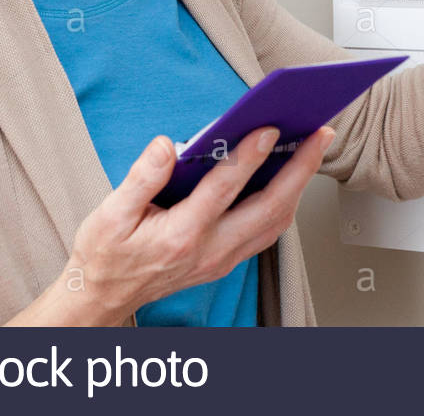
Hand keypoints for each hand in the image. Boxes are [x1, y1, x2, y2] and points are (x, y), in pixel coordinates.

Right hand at [58, 123, 334, 324]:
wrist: (104, 297)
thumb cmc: (106, 253)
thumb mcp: (109, 213)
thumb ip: (141, 177)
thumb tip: (167, 145)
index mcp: (181, 234)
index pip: (223, 189)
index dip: (248, 156)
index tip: (268, 127)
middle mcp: (210, 250)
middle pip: (269, 207)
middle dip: (301, 168)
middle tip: (319, 133)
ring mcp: (222, 259)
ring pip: (276, 222)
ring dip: (300, 184)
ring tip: (313, 148)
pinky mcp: (226, 261)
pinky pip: (268, 232)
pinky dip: (286, 202)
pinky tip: (291, 178)